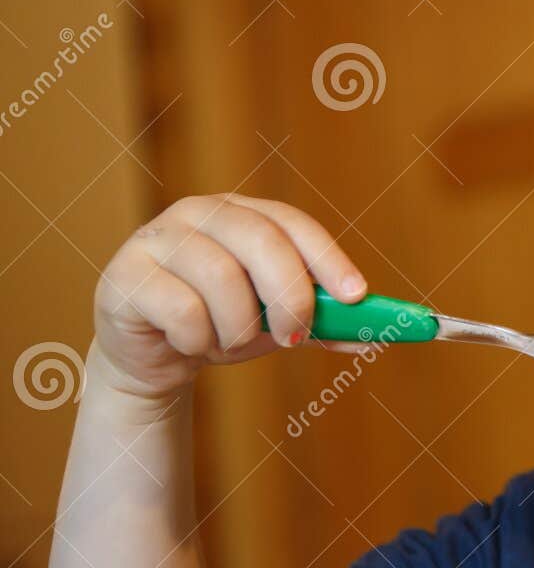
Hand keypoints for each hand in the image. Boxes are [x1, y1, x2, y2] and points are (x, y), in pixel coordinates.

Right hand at [92, 194, 367, 399]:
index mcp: (242, 212)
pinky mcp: (125, 274)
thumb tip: (374, 336)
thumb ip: (324, 323)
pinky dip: (199, 339)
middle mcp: (198, 213)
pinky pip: (182, 310)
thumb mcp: (278, 322)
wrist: (154, 354)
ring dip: (239, 327)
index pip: (292, 223)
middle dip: (291, 296)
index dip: (328, 258)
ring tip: (230, 341)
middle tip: (296, 336)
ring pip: (222, 279)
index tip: (357, 296)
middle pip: (261, 241)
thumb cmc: (223, 324)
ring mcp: (157, 238)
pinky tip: (190, 342)